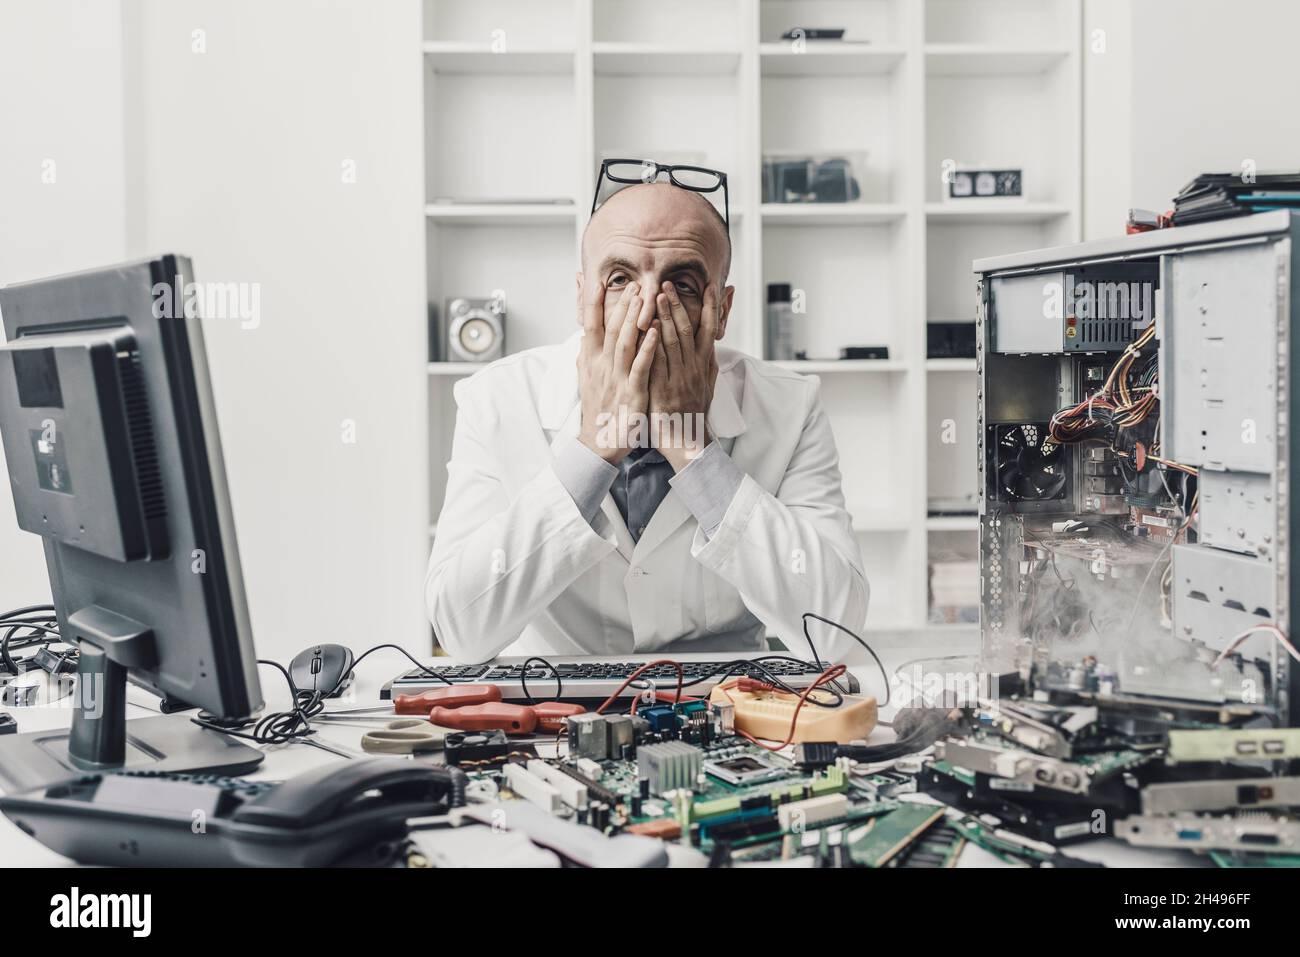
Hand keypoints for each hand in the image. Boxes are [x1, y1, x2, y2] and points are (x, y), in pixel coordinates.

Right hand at [577, 280, 658, 464]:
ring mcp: (616, 379)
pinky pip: (640, 367)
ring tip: (642, 298)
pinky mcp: (631, 393)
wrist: (599, 442)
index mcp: (591, 361)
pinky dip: (647, 349)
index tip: (595, 281)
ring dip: (633, 319)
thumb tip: (583, 335)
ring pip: (624, 342)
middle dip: (621, 304)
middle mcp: (601, 366)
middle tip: (632, 283)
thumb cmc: (598, 409)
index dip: (592, 303)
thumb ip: (586, 355)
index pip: (590, 325)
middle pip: (610, 328)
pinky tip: (655, 333)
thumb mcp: (587, 378)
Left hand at [650, 281, 719, 470]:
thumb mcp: (707, 386)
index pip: (708, 330)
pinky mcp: (663, 390)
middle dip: (679, 305)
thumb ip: (708, 364)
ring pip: (673, 341)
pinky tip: (648, 328)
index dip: (710, 307)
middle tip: (669, 283)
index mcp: (704, 366)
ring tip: (658, 295)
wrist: (687, 442)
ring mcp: (679, 379)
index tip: (709, 287)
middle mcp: (693, 369)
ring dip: (666, 316)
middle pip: (687, 330)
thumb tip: (711, 345)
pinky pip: (657, 362)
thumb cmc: (693, 413)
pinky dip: (653, 343)